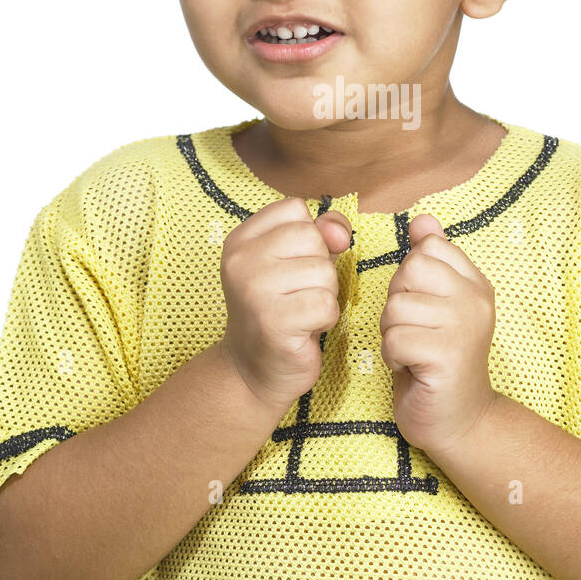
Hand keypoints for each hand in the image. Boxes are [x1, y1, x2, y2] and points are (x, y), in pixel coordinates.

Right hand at [219, 198, 352, 415]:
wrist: (252, 370)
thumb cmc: (280, 311)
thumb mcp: (295, 262)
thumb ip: (320, 234)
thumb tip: (339, 230)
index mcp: (241, 239)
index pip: (294, 208)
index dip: (309, 236)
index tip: (292, 264)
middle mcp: (241, 260)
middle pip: (312, 238)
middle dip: (320, 267)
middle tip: (297, 294)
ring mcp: (253, 290)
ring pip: (324, 272)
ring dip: (325, 295)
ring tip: (300, 312)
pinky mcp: (273, 321)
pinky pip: (326, 304)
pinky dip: (326, 319)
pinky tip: (305, 329)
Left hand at [379, 213, 497, 457]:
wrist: (460, 421)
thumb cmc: (438, 361)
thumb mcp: (436, 306)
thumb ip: (431, 263)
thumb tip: (422, 221)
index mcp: (475, 283)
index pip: (428, 249)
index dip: (411, 279)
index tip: (424, 308)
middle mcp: (476, 300)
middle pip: (409, 272)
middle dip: (397, 304)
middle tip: (415, 332)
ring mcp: (465, 327)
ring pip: (397, 307)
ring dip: (393, 334)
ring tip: (414, 352)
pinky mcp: (447, 355)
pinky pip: (395, 339)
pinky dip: (393, 356)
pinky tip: (412, 368)